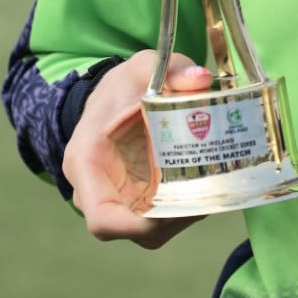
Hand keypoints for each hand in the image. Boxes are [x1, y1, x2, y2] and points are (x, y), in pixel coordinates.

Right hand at [62, 51, 212, 248]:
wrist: (115, 93)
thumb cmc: (123, 84)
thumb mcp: (143, 67)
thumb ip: (171, 68)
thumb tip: (200, 80)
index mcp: (86, 163)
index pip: (101, 219)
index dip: (135, 226)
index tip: (171, 211)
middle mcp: (96, 190)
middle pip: (134, 229)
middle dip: (172, 220)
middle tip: (206, 196)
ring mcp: (118, 198)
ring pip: (151, 229)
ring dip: (182, 216)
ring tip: (211, 190)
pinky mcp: (137, 198)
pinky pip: (160, 217)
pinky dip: (183, 208)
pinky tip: (205, 187)